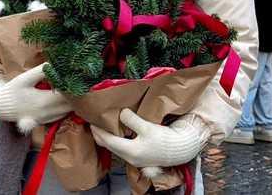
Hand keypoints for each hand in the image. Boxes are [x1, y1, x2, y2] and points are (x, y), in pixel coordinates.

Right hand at [0, 63, 71, 132]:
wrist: (1, 106)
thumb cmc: (13, 90)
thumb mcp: (25, 78)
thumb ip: (42, 71)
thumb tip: (56, 63)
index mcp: (45, 101)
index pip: (68, 94)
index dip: (74, 85)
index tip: (76, 75)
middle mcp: (48, 113)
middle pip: (72, 104)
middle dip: (76, 93)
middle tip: (78, 79)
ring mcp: (48, 119)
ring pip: (69, 110)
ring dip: (72, 100)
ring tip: (72, 86)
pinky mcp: (47, 122)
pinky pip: (63, 115)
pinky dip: (67, 106)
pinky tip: (64, 96)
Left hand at [90, 109, 204, 169]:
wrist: (180, 150)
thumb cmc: (164, 139)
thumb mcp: (147, 127)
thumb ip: (132, 120)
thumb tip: (121, 113)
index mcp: (130, 151)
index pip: (108, 141)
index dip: (98, 131)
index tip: (92, 120)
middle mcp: (130, 157)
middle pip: (109, 146)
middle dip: (99, 134)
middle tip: (93, 122)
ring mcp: (134, 158)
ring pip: (115, 147)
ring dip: (107, 137)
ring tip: (103, 125)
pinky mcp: (139, 156)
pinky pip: (121, 148)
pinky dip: (115, 139)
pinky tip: (116, 131)